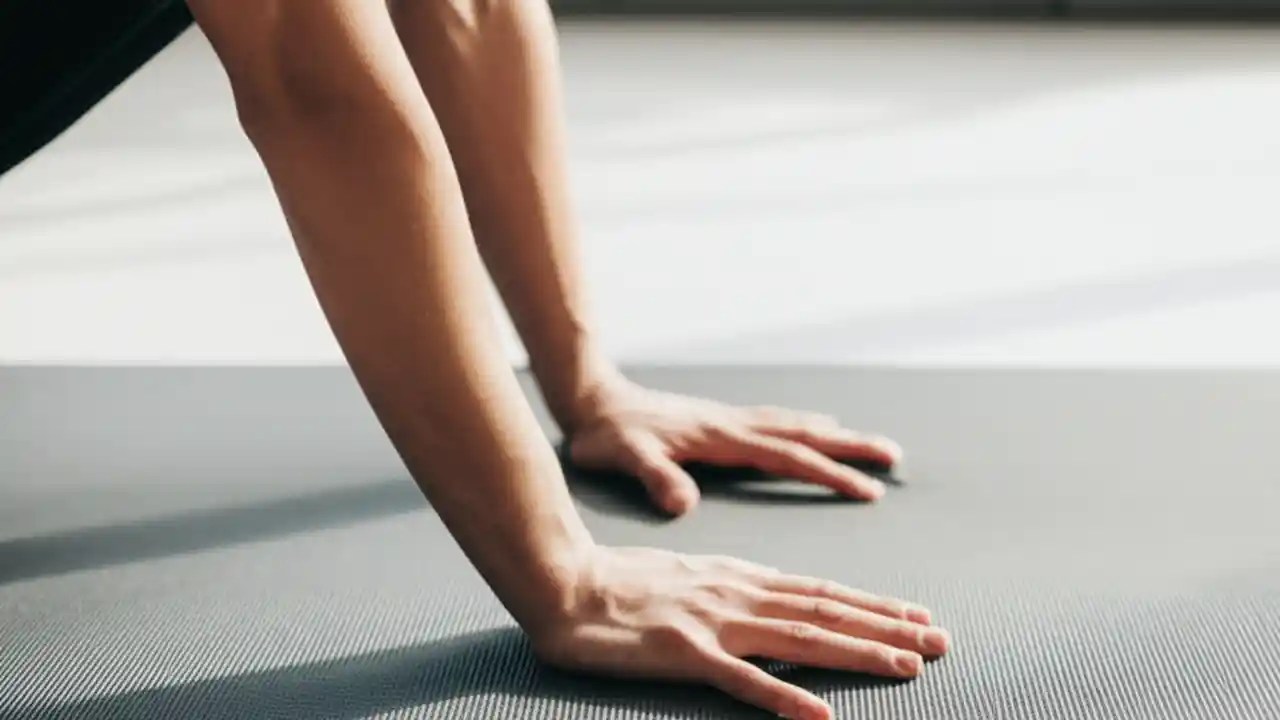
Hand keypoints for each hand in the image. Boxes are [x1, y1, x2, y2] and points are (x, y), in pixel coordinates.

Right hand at [529, 545, 947, 719]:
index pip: (820, 591)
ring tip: (907, 667)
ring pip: (801, 639)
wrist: (564, 581)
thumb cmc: (619, 584)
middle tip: (941, 642)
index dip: (873, 605)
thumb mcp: (688, 577)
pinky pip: (741, 681)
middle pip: (826, 611)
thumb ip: (732, 591)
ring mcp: (713, 622)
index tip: (918, 616)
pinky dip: (784, 696)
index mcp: (738, 577)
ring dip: (858, 652)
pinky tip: (820, 715)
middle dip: (887, 627)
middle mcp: (737, 593)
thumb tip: (773, 605)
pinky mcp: (684, 652)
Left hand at [566, 379, 902, 514]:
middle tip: (894, 457)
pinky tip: (814, 428)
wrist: (589, 399)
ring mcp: (727, 419)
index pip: (787, 457)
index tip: (868, 489)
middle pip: (804, 434)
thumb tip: (683, 504)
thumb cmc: (605, 435)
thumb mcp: (624, 458)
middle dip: (850, 446)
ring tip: (872, 444)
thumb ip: (654, 477)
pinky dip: (804, 426)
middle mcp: (732, 424)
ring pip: (794, 425)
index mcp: (720, 438)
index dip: (829, 474)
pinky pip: (776, 422)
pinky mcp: (718, 421)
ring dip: (835, 435)